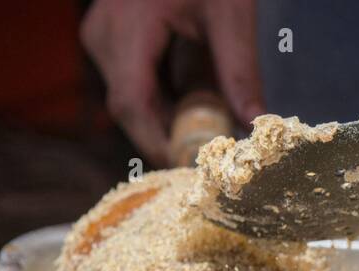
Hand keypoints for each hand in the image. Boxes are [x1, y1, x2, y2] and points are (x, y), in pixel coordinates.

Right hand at [81, 0, 263, 165]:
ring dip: (166, 118)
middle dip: (167, 134)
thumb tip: (256, 123)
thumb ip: (240, 70)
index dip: (158, 141)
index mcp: (129, 24)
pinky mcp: (110, 38)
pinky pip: (132, 83)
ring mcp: (102, 35)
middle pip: (128, 107)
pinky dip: (162, 99)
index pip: (132, 103)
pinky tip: (193, 103)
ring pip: (128, 99)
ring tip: (206, 127)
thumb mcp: (230, 13)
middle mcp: (104, 33)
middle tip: (208, 156)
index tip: (190, 167)